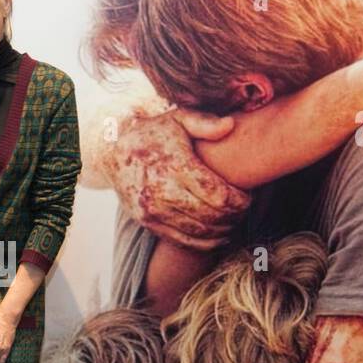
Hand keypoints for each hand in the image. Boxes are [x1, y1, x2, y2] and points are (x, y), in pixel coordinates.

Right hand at [99, 102, 250, 248]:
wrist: (114, 151)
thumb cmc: (154, 134)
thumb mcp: (177, 119)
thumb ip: (205, 123)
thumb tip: (230, 125)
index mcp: (174, 166)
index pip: (218, 195)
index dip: (239, 201)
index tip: (248, 197)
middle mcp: (161, 191)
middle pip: (212, 216)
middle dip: (235, 216)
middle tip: (244, 210)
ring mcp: (153, 211)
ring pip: (200, 232)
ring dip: (223, 230)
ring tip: (234, 221)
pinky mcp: (148, 223)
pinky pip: (183, 242)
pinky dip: (206, 243)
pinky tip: (218, 235)